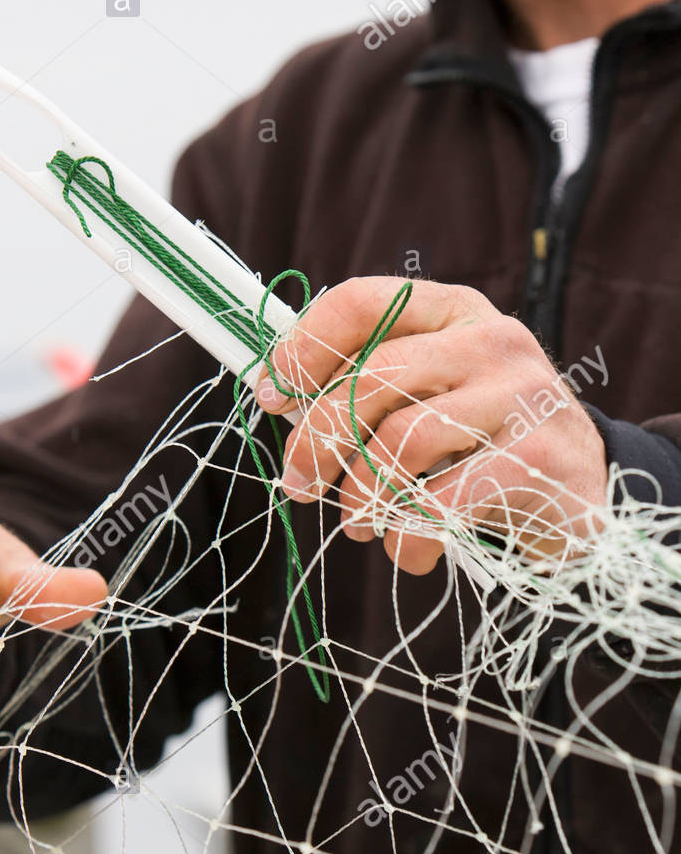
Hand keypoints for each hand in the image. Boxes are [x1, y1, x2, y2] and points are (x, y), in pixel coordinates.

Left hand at [255, 278, 608, 573]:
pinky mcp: (539, 458)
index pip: (361, 302)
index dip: (302, 349)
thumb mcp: (431, 397)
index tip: (270, 397)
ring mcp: (521, 395)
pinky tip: (412, 551)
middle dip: (317, 442)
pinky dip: (409, 537)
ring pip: (402, 441)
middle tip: (299, 486)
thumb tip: (278, 395)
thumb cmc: (482, 446)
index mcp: (453, 312)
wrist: (584, 495)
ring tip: (363, 524)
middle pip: (371, 377)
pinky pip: (440, 501)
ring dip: (364, 496)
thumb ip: (367, 388)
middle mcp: (491, 340)